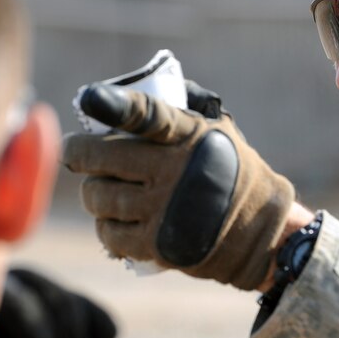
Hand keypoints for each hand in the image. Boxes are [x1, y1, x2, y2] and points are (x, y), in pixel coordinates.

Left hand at [62, 81, 295, 290]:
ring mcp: (163, 209)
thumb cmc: (233, 172)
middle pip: (100, 158)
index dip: (114, 105)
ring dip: (92, 192)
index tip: (90, 99)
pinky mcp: (157, 244)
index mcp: (188, 135)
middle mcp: (173, 170)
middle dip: (79, 153)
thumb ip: (182, 110)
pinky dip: (104, 225)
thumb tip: (136, 93)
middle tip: (78, 153)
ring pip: (98, 196)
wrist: (260, 230)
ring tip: (100, 189)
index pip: (145, 114)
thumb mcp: (218, 131)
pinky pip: (109, 232)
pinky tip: (112, 220)